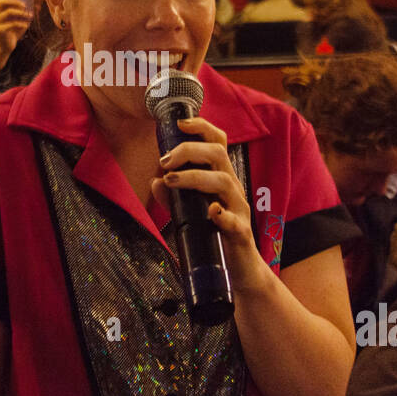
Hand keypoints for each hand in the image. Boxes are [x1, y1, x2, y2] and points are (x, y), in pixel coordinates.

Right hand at [0, 0, 31, 71]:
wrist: (7, 46)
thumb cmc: (14, 30)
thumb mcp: (19, 19)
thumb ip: (23, 10)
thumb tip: (32, 1)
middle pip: (2, 2)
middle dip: (15, 1)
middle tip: (25, 4)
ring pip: (8, 12)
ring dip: (20, 13)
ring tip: (29, 15)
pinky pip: (11, 23)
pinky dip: (21, 23)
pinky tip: (26, 25)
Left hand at [151, 116, 269, 291]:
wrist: (239, 272)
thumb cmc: (214, 236)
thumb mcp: (189, 214)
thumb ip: (173, 199)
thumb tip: (155, 182)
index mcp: (220, 178)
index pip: (217, 143)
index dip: (201, 127)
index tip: (180, 123)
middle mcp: (232, 188)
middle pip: (218, 154)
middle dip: (190, 150)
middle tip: (165, 161)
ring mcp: (239, 209)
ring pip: (223, 181)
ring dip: (195, 177)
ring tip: (171, 181)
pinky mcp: (241, 233)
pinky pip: (234, 220)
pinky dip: (222, 214)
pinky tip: (211, 212)